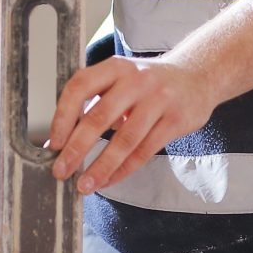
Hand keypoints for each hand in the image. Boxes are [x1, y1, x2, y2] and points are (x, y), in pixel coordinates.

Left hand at [46, 57, 218, 194]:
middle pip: (99, 116)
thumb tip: (62, 142)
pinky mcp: (175, 121)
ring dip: (101, 166)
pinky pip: (144, 151)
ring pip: (124, 140)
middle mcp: (136, 80)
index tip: (54, 142)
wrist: (198, 75)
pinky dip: (123, 169)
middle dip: (77, 148)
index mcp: (115, 67)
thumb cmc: (150, 82)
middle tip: (61, 170)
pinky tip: (109, 179)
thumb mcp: (121, 79)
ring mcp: (158, 100)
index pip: (80, 87)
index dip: (64, 116)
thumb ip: (94, 103)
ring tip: (84, 184)